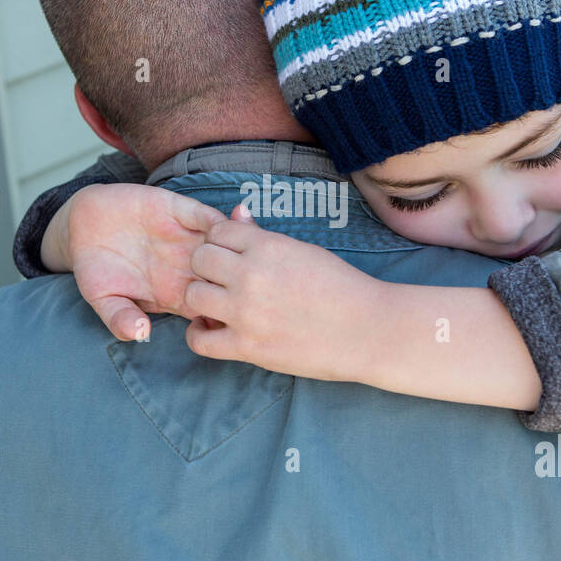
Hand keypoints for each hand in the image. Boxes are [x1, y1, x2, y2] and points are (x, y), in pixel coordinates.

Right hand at [67, 184, 227, 339]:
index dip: (225, 312)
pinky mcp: (178, 211)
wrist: (80, 225)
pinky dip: (218, 221)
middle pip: (228, 278)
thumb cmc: (95, 269)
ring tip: (235, 255)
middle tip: (244, 283)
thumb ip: (120, 318)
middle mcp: (188, 267)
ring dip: (235, 249)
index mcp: (176, 293)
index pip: (213, 307)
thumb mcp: (103, 298)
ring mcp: (186, 239)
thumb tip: (139, 333)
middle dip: (239, 281)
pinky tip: (215, 229)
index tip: (228, 314)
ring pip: (226, 246)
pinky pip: (207, 216)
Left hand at [183, 204, 383, 380]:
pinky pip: (198, 340)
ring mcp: (246, 313)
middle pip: (198, 259)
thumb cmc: (341, 287)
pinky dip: (199, 334)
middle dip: (207, 267)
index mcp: (268, 247)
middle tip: (221, 279)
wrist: (368, 330)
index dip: (221, 242)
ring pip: (192, 296)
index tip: (231, 255)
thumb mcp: (303, 251)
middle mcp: (251, 276)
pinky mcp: (247, 347)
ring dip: (202, 298)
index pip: (217, 231)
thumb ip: (263, 236)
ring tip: (217, 304)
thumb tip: (236, 212)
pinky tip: (214, 329)